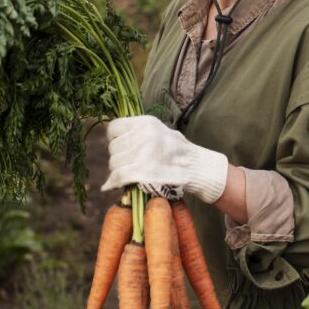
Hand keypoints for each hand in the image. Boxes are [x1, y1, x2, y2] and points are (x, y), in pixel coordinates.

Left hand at [100, 115, 228, 204]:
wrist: (197, 168)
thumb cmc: (179, 152)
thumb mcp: (161, 131)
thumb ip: (140, 132)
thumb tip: (116, 138)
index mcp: (147, 123)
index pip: (114, 127)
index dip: (113, 138)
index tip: (119, 147)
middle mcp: (143, 135)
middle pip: (113, 147)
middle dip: (117, 157)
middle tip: (127, 164)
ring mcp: (142, 153)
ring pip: (114, 163)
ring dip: (117, 171)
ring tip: (128, 174)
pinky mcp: (141, 172)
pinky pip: (117, 176)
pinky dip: (112, 183)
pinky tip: (111, 185)